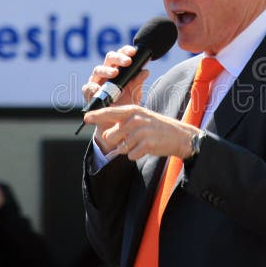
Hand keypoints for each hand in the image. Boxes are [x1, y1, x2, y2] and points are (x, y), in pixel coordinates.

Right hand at [82, 46, 149, 151]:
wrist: (116, 124)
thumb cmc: (125, 105)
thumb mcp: (134, 94)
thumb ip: (138, 82)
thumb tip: (145, 71)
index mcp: (118, 69)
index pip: (121, 55)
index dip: (126, 51)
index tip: (134, 52)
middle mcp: (106, 73)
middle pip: (109, 59)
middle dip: (118, 58)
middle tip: (127, 62)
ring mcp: (96, 82)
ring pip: (98, 70)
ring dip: (106, 70)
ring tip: (114, 73)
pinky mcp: (88, 93)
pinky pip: (88, 88)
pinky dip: (92, 88)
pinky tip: (98, 89)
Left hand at [83, 105, 198, 160]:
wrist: (179, 136)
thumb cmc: (157, 128)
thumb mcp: (141, 119)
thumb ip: (123, 124)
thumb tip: (105, 134)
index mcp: (133, 111)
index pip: (109, 112)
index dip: (96, 115)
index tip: (85, 118)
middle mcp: (135, 119)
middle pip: (110, 136)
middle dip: (117, 142)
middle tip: (132, 139)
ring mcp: (141, 132)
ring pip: (120, 148)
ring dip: (128, 149)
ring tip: (141, 142)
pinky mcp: (146, 145)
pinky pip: (130, 155)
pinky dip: (136, 155)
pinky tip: (146, 148)